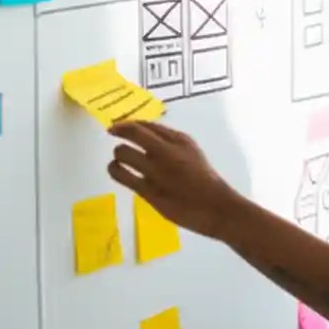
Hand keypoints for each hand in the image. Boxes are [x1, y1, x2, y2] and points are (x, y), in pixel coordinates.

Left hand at [106, 121, 240, 238]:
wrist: (215, 206)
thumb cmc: (206, 181)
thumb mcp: (193, 153)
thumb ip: (174, 145)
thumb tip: (149, 140)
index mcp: (180, 140)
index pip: (148, 125)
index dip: (130, 123)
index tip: (121, 124)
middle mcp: (166, 151)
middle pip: (133, 132)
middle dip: (119, 130)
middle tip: (113, 132)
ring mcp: (155, 170)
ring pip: (123, 152)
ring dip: (118, 153)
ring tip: (119, 158)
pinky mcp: (148, 189)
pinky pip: (122, 174)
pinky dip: (115, 169)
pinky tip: (116, 170)